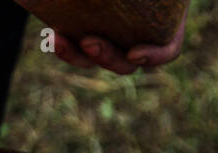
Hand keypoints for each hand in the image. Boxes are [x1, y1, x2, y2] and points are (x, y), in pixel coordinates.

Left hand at [48, 8, 187, 75]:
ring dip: (75, 55)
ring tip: (58, 40)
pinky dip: (62, 45)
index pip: (168, 50)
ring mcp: (111, 38)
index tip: (134, 53)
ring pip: (93, 59)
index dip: (154, 57)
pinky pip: (74, 48)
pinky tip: (50, 36)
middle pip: (124, 63)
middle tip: (89, 42)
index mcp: (165, 23)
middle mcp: (137, 37)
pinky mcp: (86, 33)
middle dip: (105, 57)